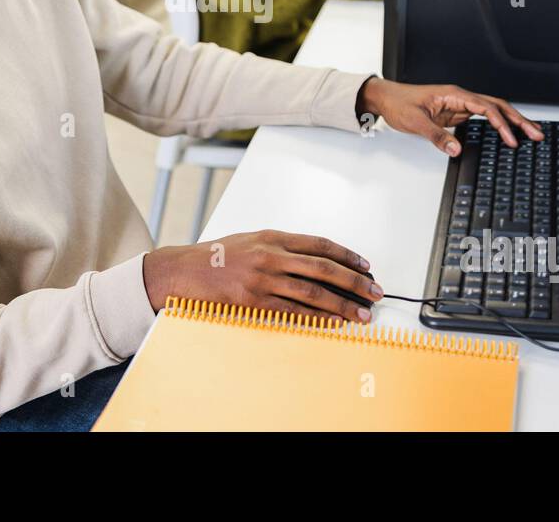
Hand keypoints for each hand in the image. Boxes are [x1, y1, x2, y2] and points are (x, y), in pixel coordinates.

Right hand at [143, 230, 379, 321]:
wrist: (183, 271)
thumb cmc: (217, 256)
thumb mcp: (251, 240)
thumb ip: (281, 247)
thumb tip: (314, 260)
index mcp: (273, 237)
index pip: (320, 245)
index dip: (347, 256)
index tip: (366, 266)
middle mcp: (271, 255)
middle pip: (324, 268)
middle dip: (354, 281)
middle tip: (374, 292)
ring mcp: (263, 279)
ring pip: (313, 292)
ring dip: (342, 305)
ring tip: (361, 314)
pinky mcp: (254, 301)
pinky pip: (292, 311)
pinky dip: (316, 317)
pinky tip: (332, 322)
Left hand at [356, 77, 542, 154]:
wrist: (386, 98)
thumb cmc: (399, 103)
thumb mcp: (416, 122)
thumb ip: (437, 136)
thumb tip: (456, 150)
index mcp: (454, 95)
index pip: (486, 108)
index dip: (501, 124)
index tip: (511, 140)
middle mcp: (460, 97)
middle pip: (497, 106)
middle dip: (518, 120)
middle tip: (536, 134)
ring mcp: (459, 105)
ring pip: (493, 111)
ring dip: (511, 122)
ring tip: (530, 135)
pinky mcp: (456, 113)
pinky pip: (482, 118)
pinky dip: (497, 126)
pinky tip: (506, 135)